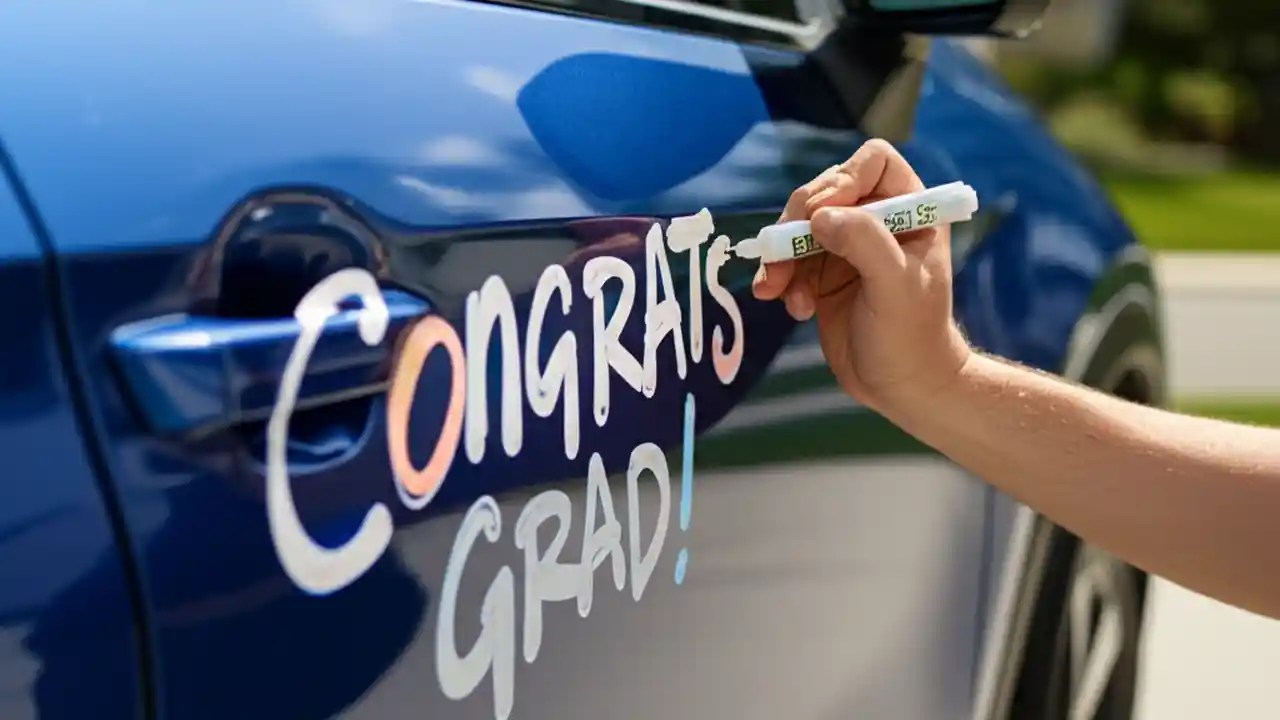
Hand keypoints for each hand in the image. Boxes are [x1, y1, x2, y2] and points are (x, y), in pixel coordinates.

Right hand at [751, 139, 971, 412]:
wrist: (902, 387)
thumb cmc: (912, 336)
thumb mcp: (896, 286)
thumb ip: (864, 243)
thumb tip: (820, 217)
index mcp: (910, 211)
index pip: (873, 162)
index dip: (843, 180)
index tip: (823, 217)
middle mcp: (877, 221)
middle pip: (824, 191)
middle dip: (797, 223)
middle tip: (782, 256)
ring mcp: (847, 248)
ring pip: (799, 227)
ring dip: (781, 256)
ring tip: (777, 291)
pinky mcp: (822, 275)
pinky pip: (789, 260)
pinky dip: (780, 279)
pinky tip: (788, 306)